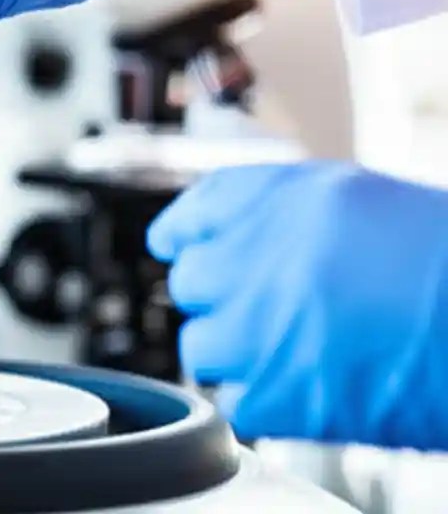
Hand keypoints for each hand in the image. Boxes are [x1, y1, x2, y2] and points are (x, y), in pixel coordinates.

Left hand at [148, 162, 447, 450]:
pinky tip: (307, 384)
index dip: (187, 235)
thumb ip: (282, 213)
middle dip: (222, 295)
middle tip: (266, 307)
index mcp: (279, 200)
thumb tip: (220, 234)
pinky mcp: (280, 395)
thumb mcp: (359, 201)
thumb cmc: (445, 260)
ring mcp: (260, 328)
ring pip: (201, 345)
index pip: (193, 214)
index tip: (179, 247)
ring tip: (292, 348)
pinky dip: (264, 400)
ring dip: (236, 350)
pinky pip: (235, 401)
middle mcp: (256, 257)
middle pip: (190, 282)